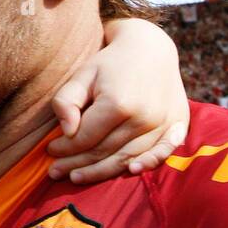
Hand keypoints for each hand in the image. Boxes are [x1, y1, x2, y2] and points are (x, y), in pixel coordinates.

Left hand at [47, 18, 188, 183]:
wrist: (150, 49)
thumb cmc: (109, 64)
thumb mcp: (81, 75)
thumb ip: (66, 101)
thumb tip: (66, 131)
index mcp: (117, 104)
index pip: (85, 138)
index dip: (64, 148)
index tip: (49, 151)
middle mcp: (144, 117)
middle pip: (104, 152)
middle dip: (76, 165)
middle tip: (55, 172)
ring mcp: (164, 123)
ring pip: (127, 158)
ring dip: (101, 172)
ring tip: (76, 177)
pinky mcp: (178, 125)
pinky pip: (162, 153)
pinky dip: (147, 165)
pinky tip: (129, 172)